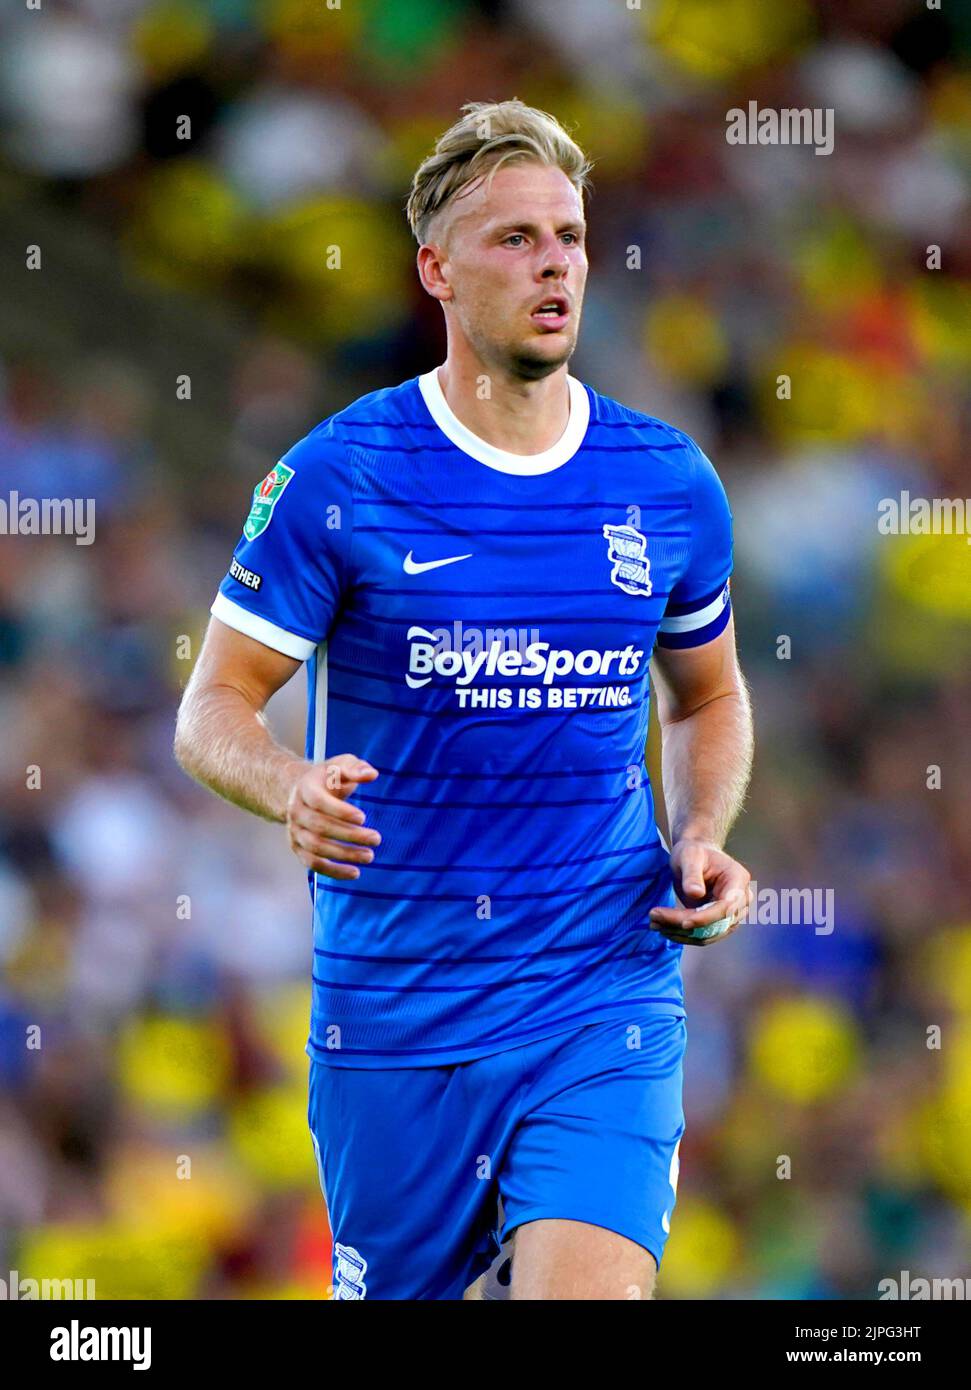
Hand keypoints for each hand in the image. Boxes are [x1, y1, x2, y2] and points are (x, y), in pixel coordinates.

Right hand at [285, 754, 379, 879]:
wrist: (300, 792)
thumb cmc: (327, 778)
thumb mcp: (340, 765)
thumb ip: (355, 768)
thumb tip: (371, 774)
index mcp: (305, 789)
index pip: (319, 802)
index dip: (340, 811)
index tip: (363, 818)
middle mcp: (296, 811)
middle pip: (320, 827)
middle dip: (349, 835)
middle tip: (376, 839)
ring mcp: (295, 831)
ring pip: (316, 848)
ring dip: (343, 855)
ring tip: (369, 856)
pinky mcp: (298, 848)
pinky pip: (313, 864)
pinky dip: (332, 871)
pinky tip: (355, 873)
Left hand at [649, 837, 751, 946]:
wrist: (695, 856)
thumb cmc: (694, 851)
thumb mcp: (689, 856)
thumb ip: (692, 874)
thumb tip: (695, 894)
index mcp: (738, 880)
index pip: (726, 907)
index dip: (706, 918)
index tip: (682, 922)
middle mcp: (740, 900)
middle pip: (716, 924)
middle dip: (685, 926)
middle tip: (654, 918)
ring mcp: (731, 914)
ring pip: (708, 934)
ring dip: (680, 934)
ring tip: (653, 923)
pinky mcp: (718, 922)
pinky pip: (702, 935)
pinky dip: (681, 934)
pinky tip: (661, 927)